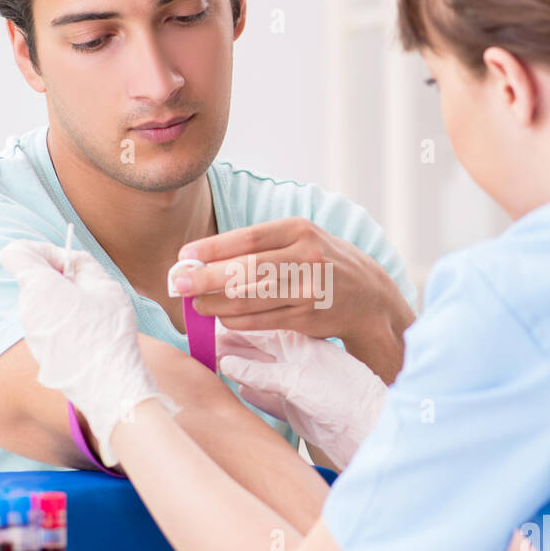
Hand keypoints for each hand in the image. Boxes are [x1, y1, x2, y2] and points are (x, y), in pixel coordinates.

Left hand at [0, 240, 177, 465]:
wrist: (110, 386)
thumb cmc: (108, 332)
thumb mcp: (106, 286)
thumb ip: (84, 265)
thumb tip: (73, 262)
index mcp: (38, 288)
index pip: (15, 252)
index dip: (40, 249)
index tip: (67, 262)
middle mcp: (27, 310)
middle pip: (33, 279)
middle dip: (58, 276)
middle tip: (89, 285)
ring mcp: (32, 334)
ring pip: (42, 304)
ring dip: (64, 300)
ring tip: (95, 312)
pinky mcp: (41, 353)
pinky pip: (48, 326)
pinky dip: (65, 321)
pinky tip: (91, 334)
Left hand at [175, 218, 414, 381]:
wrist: (370, 298)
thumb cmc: (324, 263)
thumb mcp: (302, 240)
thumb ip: (262, 245)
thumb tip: (206, 256)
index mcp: (300, 230)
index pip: (248, 237)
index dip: (212, 248)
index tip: (184, 256)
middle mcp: (306, 257)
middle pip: (245, 269)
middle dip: (206, 278)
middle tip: (179, 283)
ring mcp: (308, 289)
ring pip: (250, 298)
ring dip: (216, 303)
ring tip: (195, 303)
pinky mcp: (307, 318)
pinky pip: (261, 320)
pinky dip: (236, 320)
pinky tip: (221, 318)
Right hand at [216, 323, 386, 470]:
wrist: (369, 430)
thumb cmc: (340, 396)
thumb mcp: (296, 379)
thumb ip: (261, 372)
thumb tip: (226, 362)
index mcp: (298, 344)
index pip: (258, 329)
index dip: (233, 327)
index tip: (207, 325)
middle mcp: (295, 361)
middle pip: (254, 351)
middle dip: (230, 348)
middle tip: (201, 346)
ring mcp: (295, 386)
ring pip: (257, 374)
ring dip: (237, 369)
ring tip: (210, 363)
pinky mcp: (296, 410)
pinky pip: (267, 398)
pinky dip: (252, 393)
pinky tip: (238, 389)